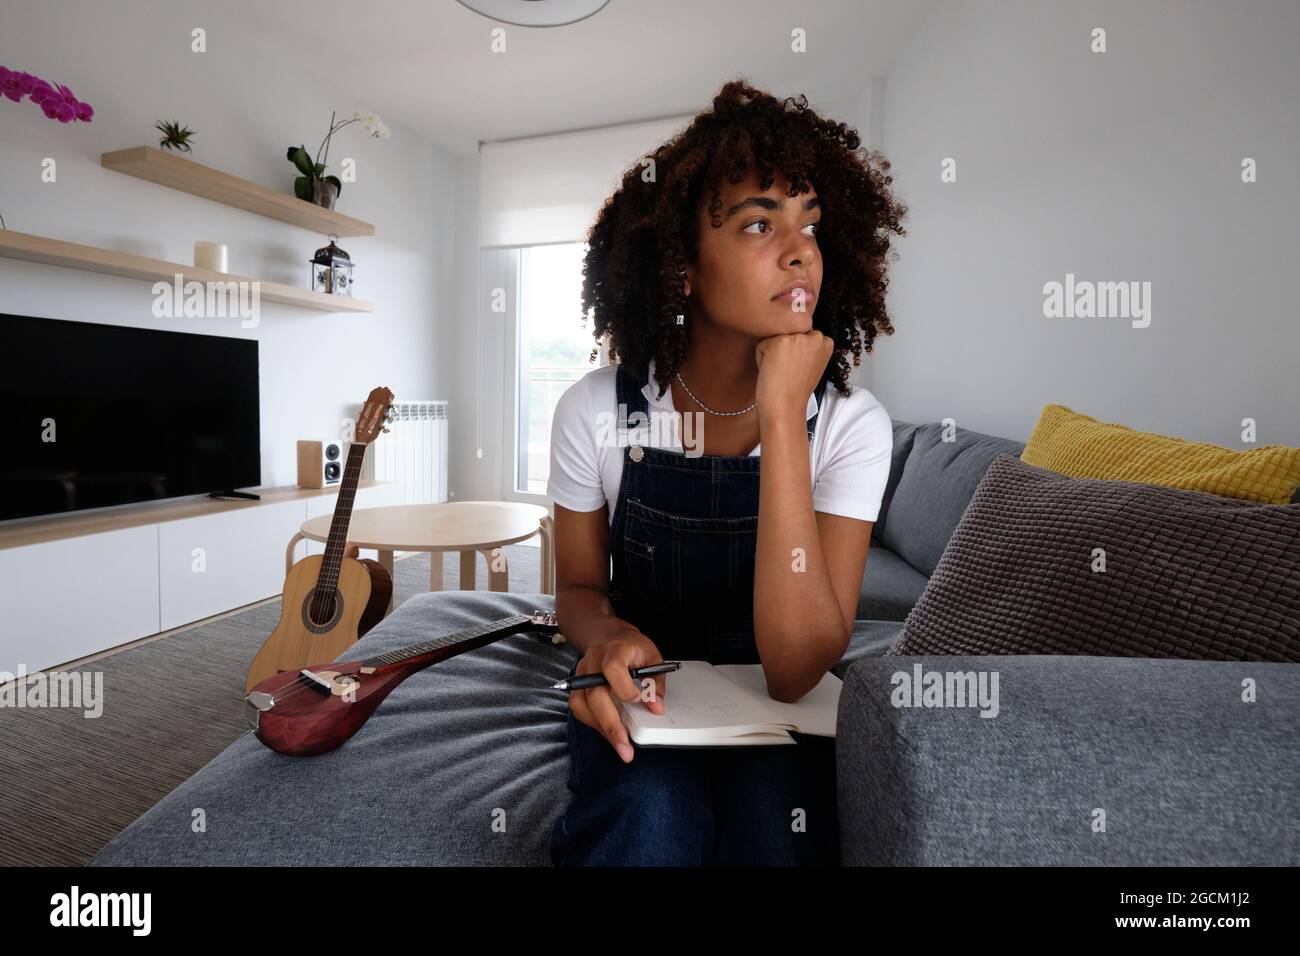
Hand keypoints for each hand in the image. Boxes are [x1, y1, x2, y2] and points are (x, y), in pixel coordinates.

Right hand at [569, 623, 665, 763]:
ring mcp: (582, 673)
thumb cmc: (634, 649)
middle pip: (595, 694)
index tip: (637, 700)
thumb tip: (656, 708)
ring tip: (619, 745)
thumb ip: (655, 682)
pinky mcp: (577, 686)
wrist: (613, 638)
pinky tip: (610, 733)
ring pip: (582, 705)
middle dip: (611, 724)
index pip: (612, 668)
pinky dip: (595, 724)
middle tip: (625, 747)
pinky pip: (580, 709)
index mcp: (615, 650)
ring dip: (601, 728)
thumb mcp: (653, 658)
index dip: (623, 688)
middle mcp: (593, 661)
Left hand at [754, 330, 833, 416]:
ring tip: (781, 372)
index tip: (797, 370)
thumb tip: (796, 333)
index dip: (795, 353)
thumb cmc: (795, 391)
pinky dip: (761, 359)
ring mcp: (798, 338)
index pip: (801, 335)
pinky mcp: (779, 341)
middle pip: (788, 333)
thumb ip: (809, 347)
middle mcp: (815, 336)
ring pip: (774, 338)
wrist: (785, 408)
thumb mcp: (812, 365)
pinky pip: (761, 345)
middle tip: (788, 371)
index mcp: (826, 342)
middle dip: (784, 350)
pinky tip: (773, 372)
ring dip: (772, 354)